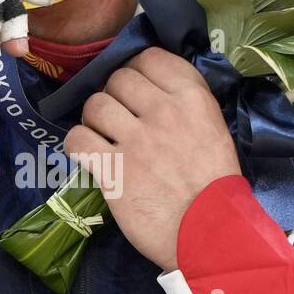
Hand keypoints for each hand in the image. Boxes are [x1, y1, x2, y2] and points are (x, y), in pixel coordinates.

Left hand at [63, 46, 241, 269]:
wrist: (212, 235)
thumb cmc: (216, 187)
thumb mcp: (214, 131)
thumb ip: (186, 105)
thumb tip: (152, 87)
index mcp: (193, 98)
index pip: (149, 57)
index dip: (136, 71)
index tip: (136, 91)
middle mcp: (163, 111)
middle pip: (118, 79)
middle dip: (114, 95)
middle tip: (119, 118)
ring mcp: (136, 140)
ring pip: (95, 105)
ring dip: (94, 119)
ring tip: (103, 137)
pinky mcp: (113, 169)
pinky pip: (77, 139)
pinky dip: (78, 145)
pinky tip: (90, 155)